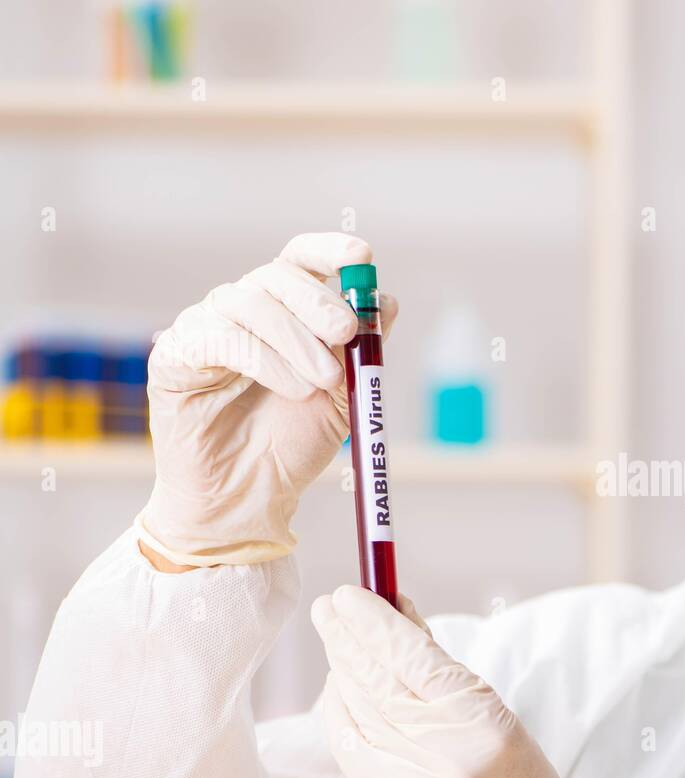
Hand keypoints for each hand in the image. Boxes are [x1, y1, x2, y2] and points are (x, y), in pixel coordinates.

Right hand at [136, 233, 397, 566]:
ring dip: (297, 341)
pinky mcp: (176, 354)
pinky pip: (219, 336)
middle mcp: (242, 309)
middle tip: (346, 334)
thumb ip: (362, 351)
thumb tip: (386, 301)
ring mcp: (205, 327)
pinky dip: (264, 359)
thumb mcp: (342, 397)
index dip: (328, 251)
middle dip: (318, 301)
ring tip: (322, 383)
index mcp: (282, 310)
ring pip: (250, 303)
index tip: (361, 256)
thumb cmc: (291, 446)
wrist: (249, 498)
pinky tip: (292, 389)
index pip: (300, 259)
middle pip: (277, 275)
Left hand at [311, 585, 638, 777]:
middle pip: (373, 685)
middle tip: (327, 608)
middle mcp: (438, 760)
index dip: (373, 622)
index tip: (348, 595)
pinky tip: (348, 701)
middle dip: (344, 640)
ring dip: (340, 678)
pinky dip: (346, 723)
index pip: (409, 658)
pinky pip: (353, 760)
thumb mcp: (495, 713)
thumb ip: (439, 668)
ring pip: (351, 721)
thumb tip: (392, 614)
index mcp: (478, 723)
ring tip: (338, 649)